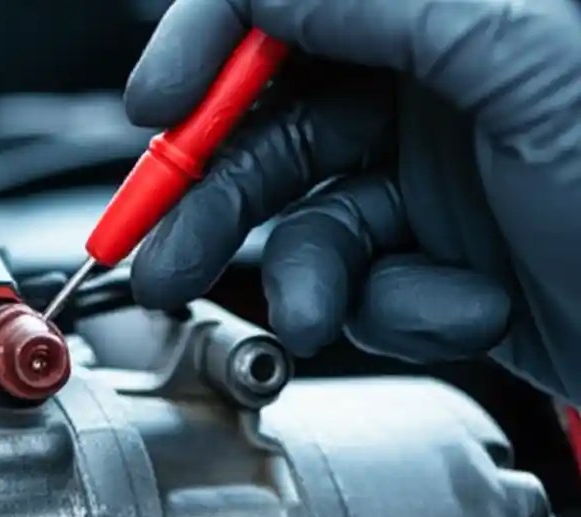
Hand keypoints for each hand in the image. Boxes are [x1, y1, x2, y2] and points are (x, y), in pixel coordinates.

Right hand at [124, 0, 580, 403]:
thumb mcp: (531, 60)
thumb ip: (384, 2)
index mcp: (463, 11)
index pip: (292, 2)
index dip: (211, 41)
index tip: (160, 104)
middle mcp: (437, 80)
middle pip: (274, 115)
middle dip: (217, 190)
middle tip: (166, 249)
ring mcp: (431, 172)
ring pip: (302, 211)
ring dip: (299, 269)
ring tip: (310, 310)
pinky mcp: (432, 255)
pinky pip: (356, 280)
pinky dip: (393, 307)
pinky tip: (461, 308)